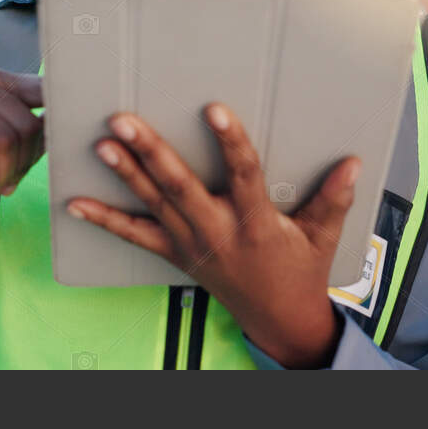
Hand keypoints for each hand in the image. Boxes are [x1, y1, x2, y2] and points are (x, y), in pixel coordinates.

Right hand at [0, 69, 45, 225]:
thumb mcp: (21, 149)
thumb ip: (43, 128)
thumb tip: (68, 113)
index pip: (41, 95)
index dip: (44, 136)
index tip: (32, 153)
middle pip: (26, 125)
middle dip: (20, 162)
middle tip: (1, 173)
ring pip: (3, 141)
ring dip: (0, 173)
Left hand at [66, 104, 359, 368]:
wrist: (277, 318)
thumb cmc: (300, 270)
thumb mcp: (322, 236)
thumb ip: (334, 198)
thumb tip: (352, 162)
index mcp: (256, 223)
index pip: (243, 176)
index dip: (231, 143)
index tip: (215, 110)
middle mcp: (218, 232)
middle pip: (181, 188)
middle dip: (151, 153)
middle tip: (125, 122)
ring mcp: (191, 244)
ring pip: (154, 205)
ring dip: (126, 174)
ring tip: (103, 145)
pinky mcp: (175, 254)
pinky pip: (135, 236)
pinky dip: (104, 219)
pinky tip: (75, 203)